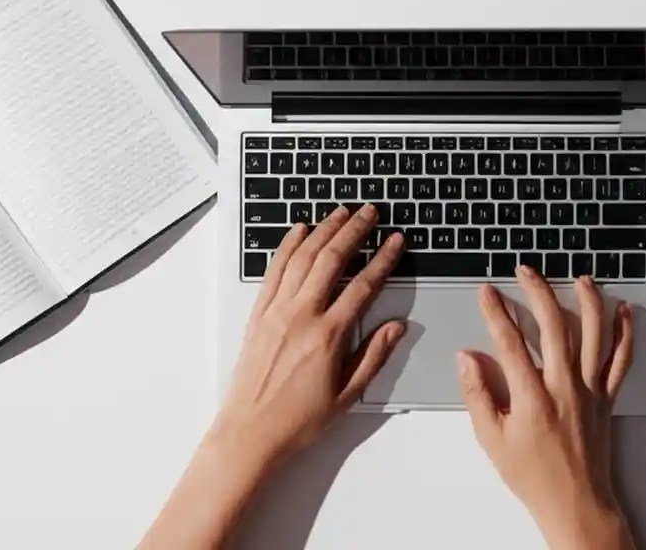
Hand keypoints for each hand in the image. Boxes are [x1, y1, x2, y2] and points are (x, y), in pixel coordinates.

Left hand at [140, 204, 403, 548]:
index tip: (395, 241)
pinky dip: (287, 246)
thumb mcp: (347, 395)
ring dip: (323, 230)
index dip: (383, 259)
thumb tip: (397, 326)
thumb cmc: (298, 420)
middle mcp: (302, 315)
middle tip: (370, 213)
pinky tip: (299, 231)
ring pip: (303, 257)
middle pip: (332, 259)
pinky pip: (274, 271)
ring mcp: (277, 311)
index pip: (364, 285)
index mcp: (329, 336)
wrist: (249, 432)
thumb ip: (373, 355)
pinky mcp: (259, 314)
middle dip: (354, 231)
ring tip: (340, 212)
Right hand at [457, 266, 634, 549]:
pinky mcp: (607, 398)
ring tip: (580, 278)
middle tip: (526, 272)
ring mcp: (590, 391)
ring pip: (594, 335)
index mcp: (532, 399)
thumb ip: (478, 394)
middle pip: (555, 327)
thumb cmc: (532, 475)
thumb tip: (467, 358)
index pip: (511, 343)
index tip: (486, 292)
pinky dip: (625, 333)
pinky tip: (624, 311)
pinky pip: (620, 360)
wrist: (575, 503)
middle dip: (538, 293)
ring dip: (588, 302)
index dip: (496, 313)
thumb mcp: (491, 439)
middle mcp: (565, 388)